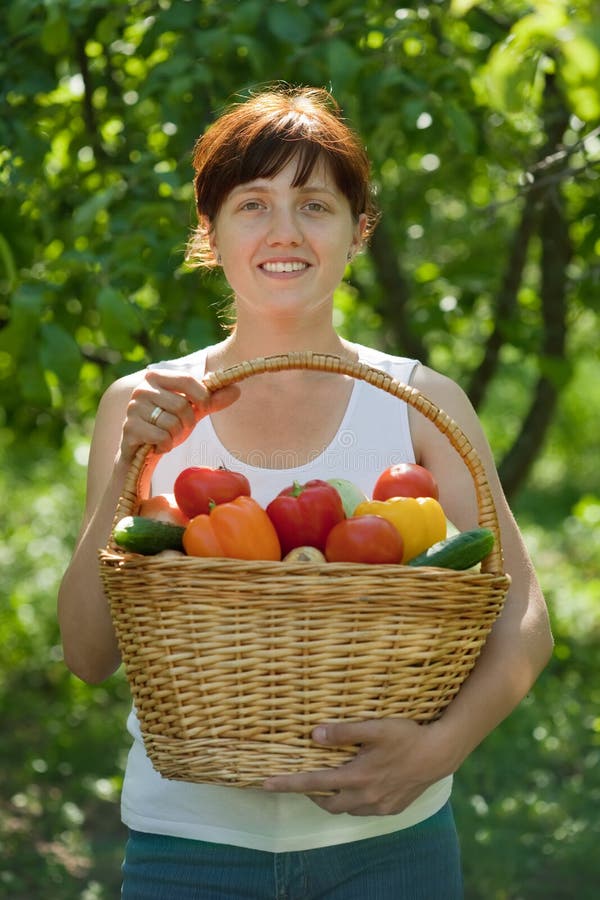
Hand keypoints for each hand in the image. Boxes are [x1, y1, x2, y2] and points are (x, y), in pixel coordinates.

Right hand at [121, 369, 239, 461]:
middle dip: (187, 422)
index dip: (203, 397)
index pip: (188, 380)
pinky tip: (159, 444)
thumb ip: (213, 399)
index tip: (205, 408)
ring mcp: (133, 408)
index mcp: (156, 376)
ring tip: (167, 434)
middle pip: (182, 405)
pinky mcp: (130, 428)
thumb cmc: (170, 423)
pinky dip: (166, 445)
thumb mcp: (193, 409)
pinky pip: (161, 437)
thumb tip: (237, 390)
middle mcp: (142, 389)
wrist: (145, 448)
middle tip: (180, 427)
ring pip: (171, 423)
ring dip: (176, 435)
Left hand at [263, 718, 452, 816]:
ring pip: (346, 808)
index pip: (313, 782)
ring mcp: (379, 806)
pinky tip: (360, 785)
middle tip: (305, 779)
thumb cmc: (407, 736)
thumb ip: (344, 732)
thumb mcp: (374, 727)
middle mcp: (365, 797)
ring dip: (334, 797)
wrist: (440, 754)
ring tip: (332, 779)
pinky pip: (365, 810)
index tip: (265, 783)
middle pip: (327, 802)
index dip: (288, 783)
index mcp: (357, 777)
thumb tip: (315, 735)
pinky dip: (355, 800)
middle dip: (312, 793)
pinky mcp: (392, 809)